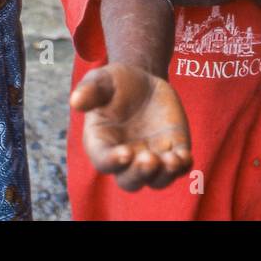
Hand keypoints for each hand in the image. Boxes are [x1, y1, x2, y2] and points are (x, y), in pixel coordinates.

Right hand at [70, 63, 191, 191]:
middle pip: (130, 180)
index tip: (125, 153)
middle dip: (140, 174)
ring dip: (165, 175)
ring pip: (156, 180)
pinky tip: (184, 156)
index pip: (104, 161)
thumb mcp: (102, 79)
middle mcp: (126, 157)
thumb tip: (75, 101)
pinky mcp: (173, 150)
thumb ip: (90, 90)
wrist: (144, 81)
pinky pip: (179, 167)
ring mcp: (151, 157)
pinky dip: (182, 166)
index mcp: (101, 143)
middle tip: (149, 159)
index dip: (113, 161)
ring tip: (173, 160)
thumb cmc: (116, 83)